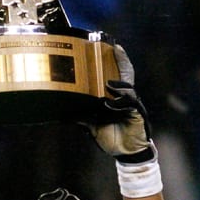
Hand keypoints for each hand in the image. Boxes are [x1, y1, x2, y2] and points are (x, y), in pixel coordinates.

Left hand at [85, 45, 152, 161]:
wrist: (124, 153)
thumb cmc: (111, 136)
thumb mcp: (93, 125)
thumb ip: (81, 117)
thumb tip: (63, 114)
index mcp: (117, 98)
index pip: (120, 75)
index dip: (119, 61)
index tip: (115, 46)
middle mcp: (127, 99)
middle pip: (127, 76)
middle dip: (123, 62)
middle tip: (116, 50)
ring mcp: (133, 106)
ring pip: (128, 90)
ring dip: (118, 86)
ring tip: (108, 85)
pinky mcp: (137, 116)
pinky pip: (130, 106)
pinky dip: (120, 104)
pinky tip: (110, 104)